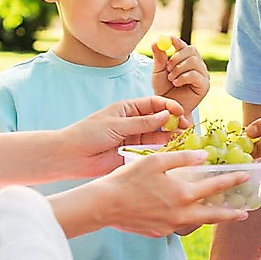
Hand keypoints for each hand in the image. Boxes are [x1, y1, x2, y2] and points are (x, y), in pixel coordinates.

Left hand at [62, 95, 185, 176]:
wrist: (72, 156)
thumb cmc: (89, 133)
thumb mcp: (117, 124)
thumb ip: (143, 122)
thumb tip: (166, 115)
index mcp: (128, 109)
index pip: (154, 104)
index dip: (169, 106)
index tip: (180, 111)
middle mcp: (134, 123)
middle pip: (160, 120)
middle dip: (174, 123)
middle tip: (188, 128)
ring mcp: (135, 139)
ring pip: (158, 136)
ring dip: (172, 137)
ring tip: (184, 139)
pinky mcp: (134, 154)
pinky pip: (152, 151)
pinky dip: (163, 151)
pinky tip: (173, 151)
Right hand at [102, 149, 252, 234]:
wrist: (105, 205)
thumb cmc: (128, 179)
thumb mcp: (156, 161)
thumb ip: (183, 158)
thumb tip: (204, 157)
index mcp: (183, 193)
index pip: (215, 186)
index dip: (232, 180)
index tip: (245, 176)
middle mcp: (181, 214)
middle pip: (214, 215)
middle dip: (231, 214)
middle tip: (244, 212)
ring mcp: (170, 226)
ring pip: (196, 222)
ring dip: (209, 218)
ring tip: (218, 214)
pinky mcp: (159, 233)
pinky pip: (177, 225)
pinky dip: (185, 219)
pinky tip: (184, 213)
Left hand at [152, 36, 208, 119]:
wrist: (168, 108)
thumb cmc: (164, 90)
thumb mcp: (158, 72)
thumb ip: (159, 58)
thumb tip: (155, 42)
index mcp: (186, 59)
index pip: (184, 45)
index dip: (177, 41)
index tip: (169, 39)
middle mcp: (197, 64)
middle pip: (192, 50)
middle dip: (177, 57)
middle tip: (167, 66)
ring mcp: (203, 74)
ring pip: (193, 61)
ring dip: (179, 69)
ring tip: (171, 79)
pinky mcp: (205, 85)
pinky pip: (195, 74)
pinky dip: (183, 78)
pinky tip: (177, 83)